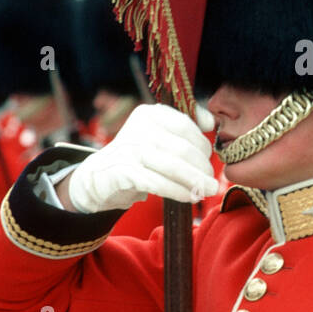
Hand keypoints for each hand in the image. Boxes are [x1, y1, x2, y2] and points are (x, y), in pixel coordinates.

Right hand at [67, 103, 217, 212]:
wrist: (100, 176)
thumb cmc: (137, 157)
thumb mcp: (157, 135)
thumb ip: (182, 126)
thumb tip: (210, 122)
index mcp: (149, 114)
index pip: (184, 125)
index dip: (202, 144)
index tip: (210, 160)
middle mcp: (138, 128)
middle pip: (182, 148)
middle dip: (202, 167)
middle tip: (212, 182)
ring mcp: (130, 150)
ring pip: (173, 167)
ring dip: (195, 181)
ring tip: (208, 190)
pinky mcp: (124, 172)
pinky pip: (159, 183)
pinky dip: (179, 191)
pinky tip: (190, 197)